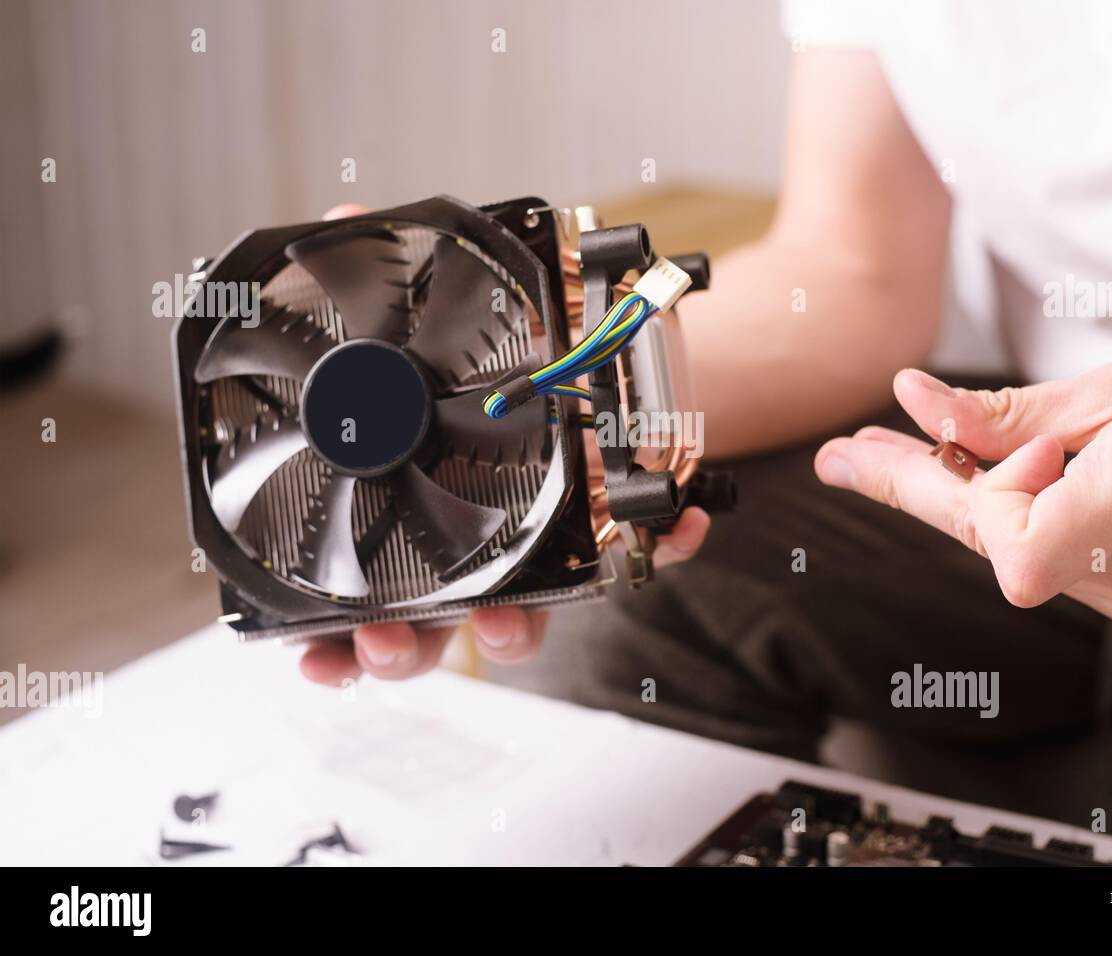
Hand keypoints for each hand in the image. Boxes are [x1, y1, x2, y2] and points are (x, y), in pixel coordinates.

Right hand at [299, 202, 709, 682]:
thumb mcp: (436, 313)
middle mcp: (473, 543)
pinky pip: (643, 548)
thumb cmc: (501, 353)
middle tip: (387, 645)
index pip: (365, 586)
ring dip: (508, 629)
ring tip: (504, 623)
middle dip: (401, 650)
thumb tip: (344, 222)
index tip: (307, 650)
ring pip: (520, 614)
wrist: (599, 344)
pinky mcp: (618, 524)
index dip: (330, 633)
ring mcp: (542, 546)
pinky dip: (665, 543)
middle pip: (429, 625)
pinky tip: (679, 527)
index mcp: (418, 510)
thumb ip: (386, 283)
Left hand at [814, 338, 1111, 637]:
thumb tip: (916, 405)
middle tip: (851, 452)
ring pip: (1019, 556)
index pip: (1015, 549)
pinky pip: (1059, 565)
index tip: (943, 446)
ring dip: (974, 502)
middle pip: (995, 548)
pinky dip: (1025, 519)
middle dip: (920, 491)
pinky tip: (1013, 478)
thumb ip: (1012, 415)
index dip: (968, 500)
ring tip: (923, 450)